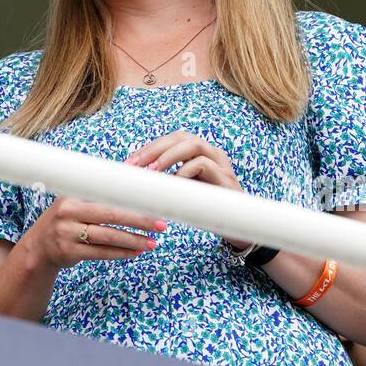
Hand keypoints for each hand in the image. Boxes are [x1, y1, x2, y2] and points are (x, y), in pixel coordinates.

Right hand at [19, 196, 165, 270]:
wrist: (38, 248)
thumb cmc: (65, 220)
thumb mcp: (76, 201)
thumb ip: (101, 188)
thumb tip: (132, 167)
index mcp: (73, 195)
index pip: (107, 193)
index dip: (131, 198)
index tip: (153, 202)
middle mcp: (68, 212)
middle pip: (110, 214)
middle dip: (139, 220)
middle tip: (161, 224)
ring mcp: (67, 233)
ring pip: (108, 236)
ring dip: (133, 240)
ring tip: (152, 243)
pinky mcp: (69, 252)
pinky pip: (101, 253)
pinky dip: (121, 253)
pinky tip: (136, 252)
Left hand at [125, 130, 245, 247]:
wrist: (237, 228)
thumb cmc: (205, 208)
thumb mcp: (182, 191)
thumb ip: (165, 181)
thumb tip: (134, 180)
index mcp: (199, 152)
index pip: (171, 140)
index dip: (149, 148)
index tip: (128, 163)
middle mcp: (211, 152)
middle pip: (181, 137)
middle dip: (154, 149)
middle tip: (135, 165)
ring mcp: (221, 163)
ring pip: (193, 144)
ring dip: (168, 156)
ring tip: (152, 171)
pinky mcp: (226, 178)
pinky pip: (203, 164)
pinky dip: (184, 171)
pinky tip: (174, 184)